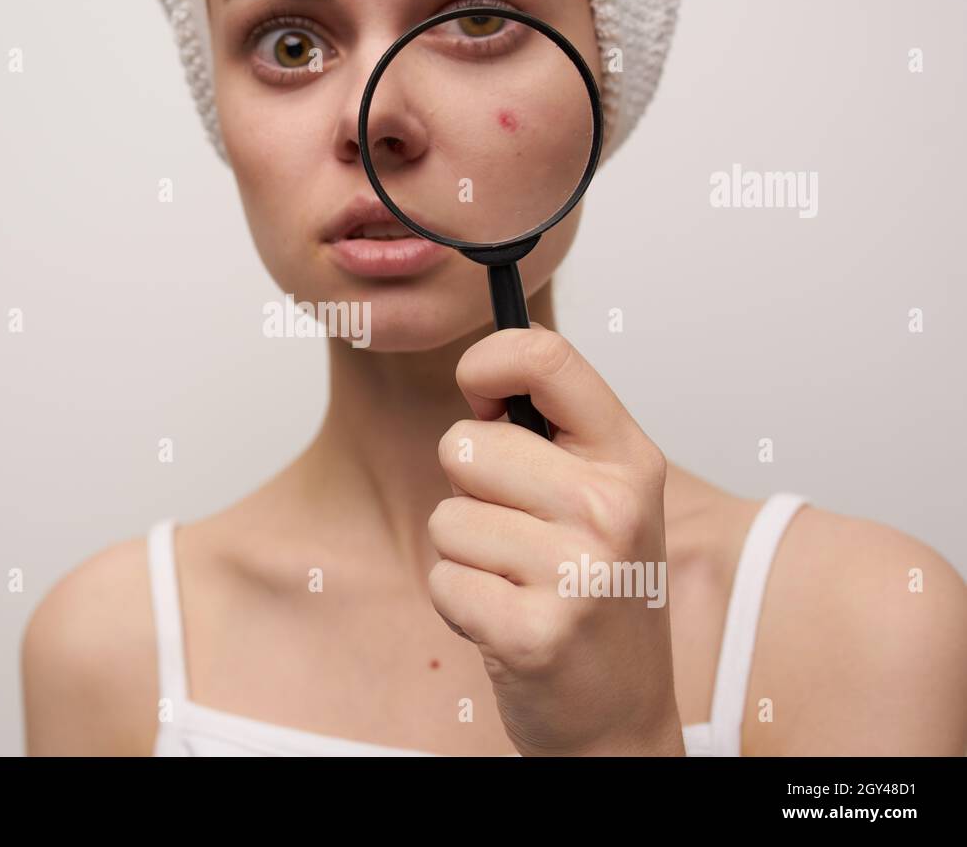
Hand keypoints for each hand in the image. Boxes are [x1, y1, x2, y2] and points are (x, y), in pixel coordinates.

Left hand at [428, 326, 685, 755]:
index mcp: (628, 459)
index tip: (478, 393)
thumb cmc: (595, 594)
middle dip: (468, 489)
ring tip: (518, 583)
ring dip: (465, 554)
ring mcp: (577, 572)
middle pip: (466, 444)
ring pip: (446, 517)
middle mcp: (611, 508)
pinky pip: (442, 579)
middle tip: (518, 534)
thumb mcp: (600, 496)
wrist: (622, 714)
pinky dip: (458, 604)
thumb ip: (549, 432)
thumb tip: (479, 376)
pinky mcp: (533, 632)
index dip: (486, 362)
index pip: (545, 356)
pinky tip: (507, 621)